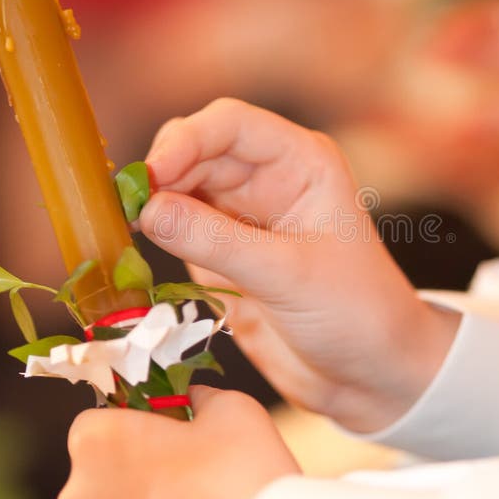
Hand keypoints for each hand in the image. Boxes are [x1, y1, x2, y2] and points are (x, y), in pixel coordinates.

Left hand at [57, 387, 298, 498]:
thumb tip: (192, 399)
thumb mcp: (232, 408)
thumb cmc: (245, 477)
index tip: (170, 439)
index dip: (135, 428)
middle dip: (135, 481)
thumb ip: (200, 396)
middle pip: (101, 482)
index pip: (99, 425)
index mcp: (97, 443)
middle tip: (190, 486)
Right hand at [140, 98, 457, 431]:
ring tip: (126, 229)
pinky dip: (155, 235)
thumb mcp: (289, 275)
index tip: (152, 175)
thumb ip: (217, 242)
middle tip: (128, 208)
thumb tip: (148, 210)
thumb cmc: (356, 314)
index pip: (231, 124)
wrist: (372, 374)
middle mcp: (270, 180)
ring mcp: (244, 217)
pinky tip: (135, 249)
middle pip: (198, 152)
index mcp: (301, 163)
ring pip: (182, 189)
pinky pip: (179, 231)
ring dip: (153, 204)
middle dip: (162, 173)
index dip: (186, 140)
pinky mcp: (225, 255)